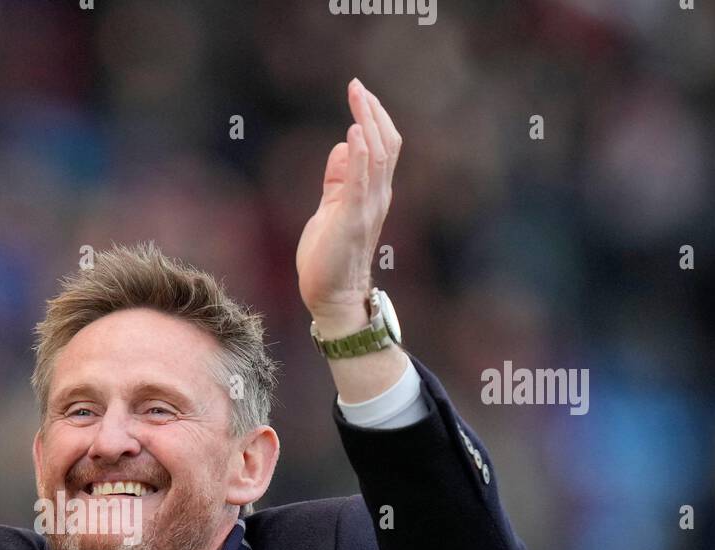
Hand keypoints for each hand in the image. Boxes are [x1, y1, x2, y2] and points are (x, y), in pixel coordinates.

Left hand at [296, 78, 401, 335]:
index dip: (373, 118)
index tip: (359, 93)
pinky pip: (362, 181)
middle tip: (358, 86)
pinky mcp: (352, 219)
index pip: (382, 146)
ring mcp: (367, 208)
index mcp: (372, 193)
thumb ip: (338, 179)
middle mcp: (377, 197)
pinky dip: (362, 154)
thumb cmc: (328, 257)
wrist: (330, 297)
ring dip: (369, 123)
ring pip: (379, 156)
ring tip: (358, 97)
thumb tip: (344, 145)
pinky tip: (356, 132)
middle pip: (386, 144)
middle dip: (372, 112)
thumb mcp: (331, 208)